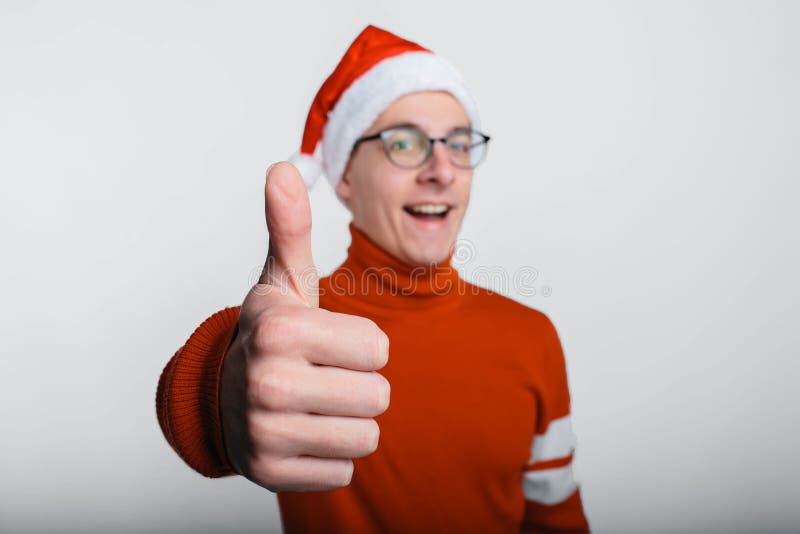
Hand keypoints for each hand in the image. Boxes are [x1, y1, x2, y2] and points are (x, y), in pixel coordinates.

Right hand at [220, 162, 389, 491]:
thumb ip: (291, 228)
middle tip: (323, 376)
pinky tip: (303, 434)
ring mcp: (265, 432)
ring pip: (367, 436)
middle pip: (379, 395)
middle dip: (360, 385)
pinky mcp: (269, 473)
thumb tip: (284, 167)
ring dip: (349, 421)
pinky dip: (332, 455)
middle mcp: (267, 382)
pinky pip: (344, 468)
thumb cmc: (270, 335)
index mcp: (278, 329)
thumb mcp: (281, 282)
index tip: (329, 342)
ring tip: (315, 404)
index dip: (363, 345)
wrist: (220, 398)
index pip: (379, 348)